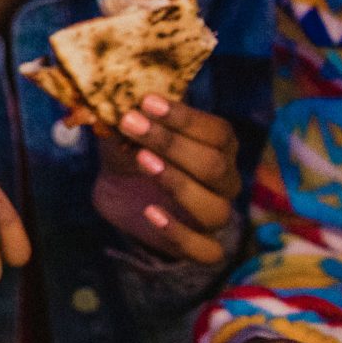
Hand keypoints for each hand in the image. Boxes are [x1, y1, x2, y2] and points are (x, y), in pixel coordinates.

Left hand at [93, 93, 240, 262]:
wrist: (120, 190)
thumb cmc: (133, 148)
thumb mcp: (128, 127)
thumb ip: (131, 111)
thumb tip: (116, 92)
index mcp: (220, 146)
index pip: (217, 132)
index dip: (184, 118)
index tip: (146, 102)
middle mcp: (225, 180)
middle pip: (214, 166)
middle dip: (171, 144)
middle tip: (131, 124)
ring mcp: (215, 214)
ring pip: (214, 208)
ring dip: (178, 184)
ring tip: (142, 161)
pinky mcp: (199, 245)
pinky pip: (206, 250)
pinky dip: (180, 234)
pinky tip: (151, 213)